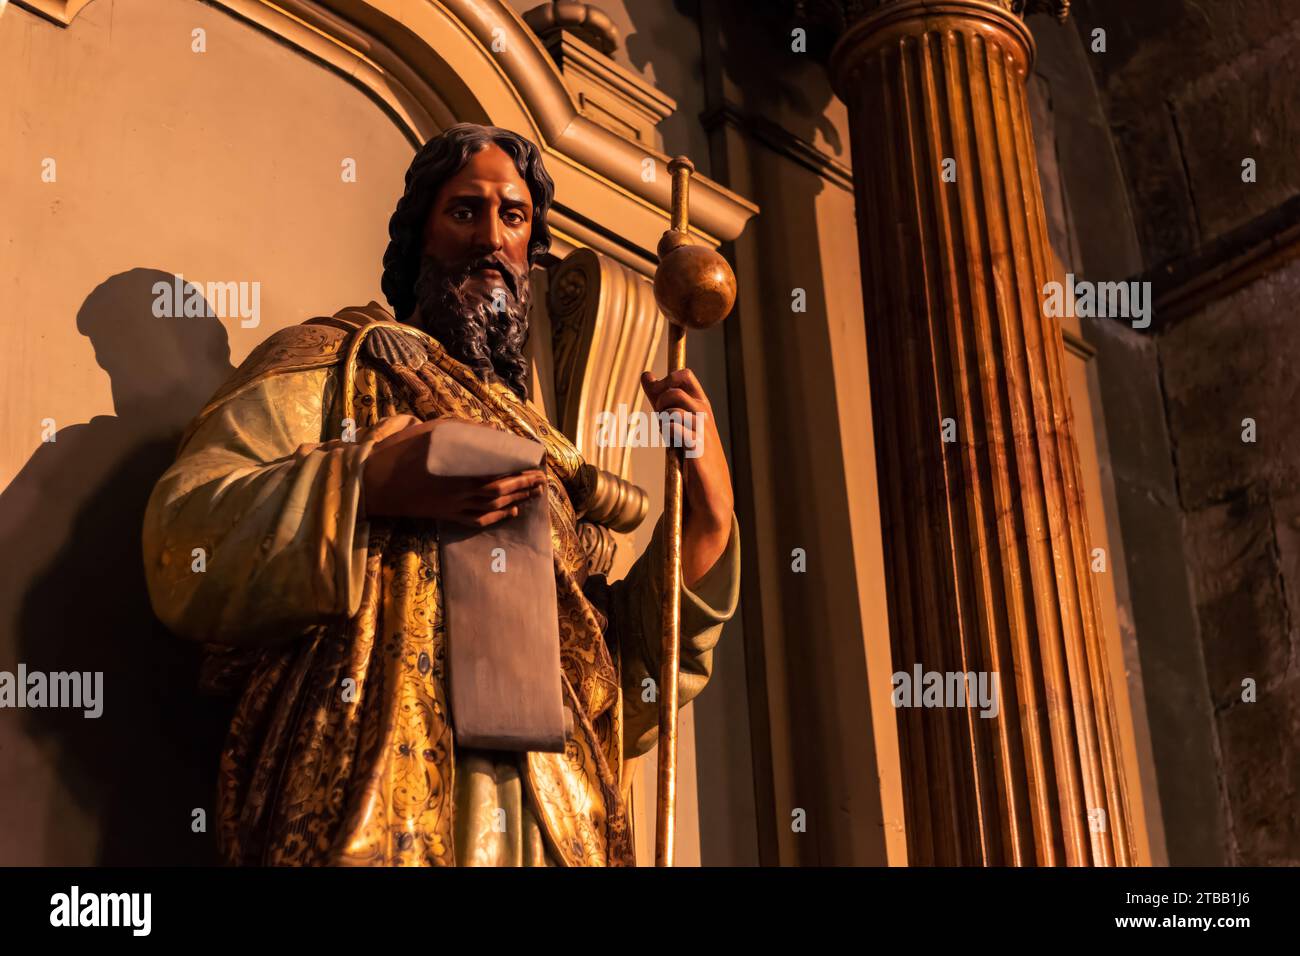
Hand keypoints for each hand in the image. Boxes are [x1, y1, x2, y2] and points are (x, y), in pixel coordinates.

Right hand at [362, 417, 545, 527]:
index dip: (520, 470)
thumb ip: (462, 429)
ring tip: (534, 495)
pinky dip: (496, 516)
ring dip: (516, 500)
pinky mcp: (445, 515)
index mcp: (458, 467)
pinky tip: (510, 511)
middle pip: (500, 489)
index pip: (499, 470)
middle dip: (524, 486)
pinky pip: (476, 519)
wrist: (374, 483)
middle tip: (542, 482)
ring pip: (492, 505)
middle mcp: (460, 489)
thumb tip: (491, 428)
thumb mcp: (430, 431)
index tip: (536, 465)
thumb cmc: (400, 452)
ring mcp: (453, 505)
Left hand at [640, 368, 733, 586]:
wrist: (710, 497)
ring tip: (664, 433)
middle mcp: (704, 416)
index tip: (654, 395)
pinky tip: (670, 444)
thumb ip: (661, 401)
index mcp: (700, 408)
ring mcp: (703, 431)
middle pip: (681, 383)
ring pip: (676, 405)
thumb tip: (646, 375)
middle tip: (659, 415)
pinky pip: (679, 427)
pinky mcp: (699, 449)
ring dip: (663, 416)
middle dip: (662, 395)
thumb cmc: (691, 460)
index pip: (685, 376)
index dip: (665, 379)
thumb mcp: (676, 425)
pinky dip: (668, 430)